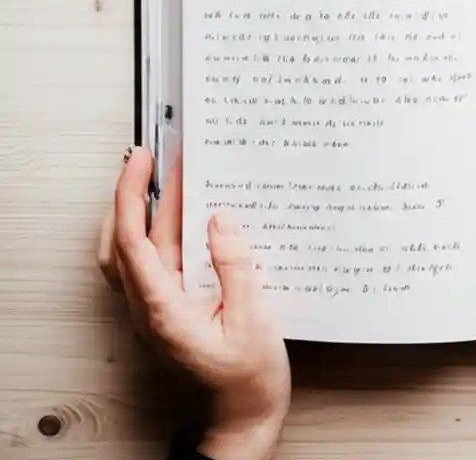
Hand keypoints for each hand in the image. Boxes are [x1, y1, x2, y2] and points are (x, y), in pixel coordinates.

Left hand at [98, 148, 290, 459]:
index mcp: (162, 309)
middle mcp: (150, 307)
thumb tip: (220, 220)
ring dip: (149, 212)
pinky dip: (168, 233)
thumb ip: (234, 268)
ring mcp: (159, 309)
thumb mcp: (251, 322)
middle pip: (123, 241)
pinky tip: (194, 218)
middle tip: (152, 158)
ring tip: (173, 179)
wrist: (244, 418)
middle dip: (132, 195)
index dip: (131, 195)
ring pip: (139, 251)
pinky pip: (161, 262)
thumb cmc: (247, 380)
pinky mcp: (173, 309)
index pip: (132, 241)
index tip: (142, 160)